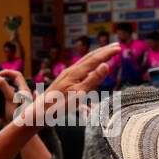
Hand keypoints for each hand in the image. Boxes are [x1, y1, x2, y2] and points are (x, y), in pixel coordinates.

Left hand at [0, 44, 117, 128]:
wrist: (39, 113)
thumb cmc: (58, 106)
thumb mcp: (78, 94)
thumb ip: (93, 79)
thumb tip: (106, 65)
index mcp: (75, 73)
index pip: (95, 59)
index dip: (108, 53)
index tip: (120, 48)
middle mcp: (71, 71)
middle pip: (90, 57)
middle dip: (104, 50)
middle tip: (116, 45)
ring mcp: (66, 75)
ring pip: (84, 61)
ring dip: (97, 55)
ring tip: (106, 53)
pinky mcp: (64, 80)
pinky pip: (80, 67)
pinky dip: (89, 63)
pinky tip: (89, 67)